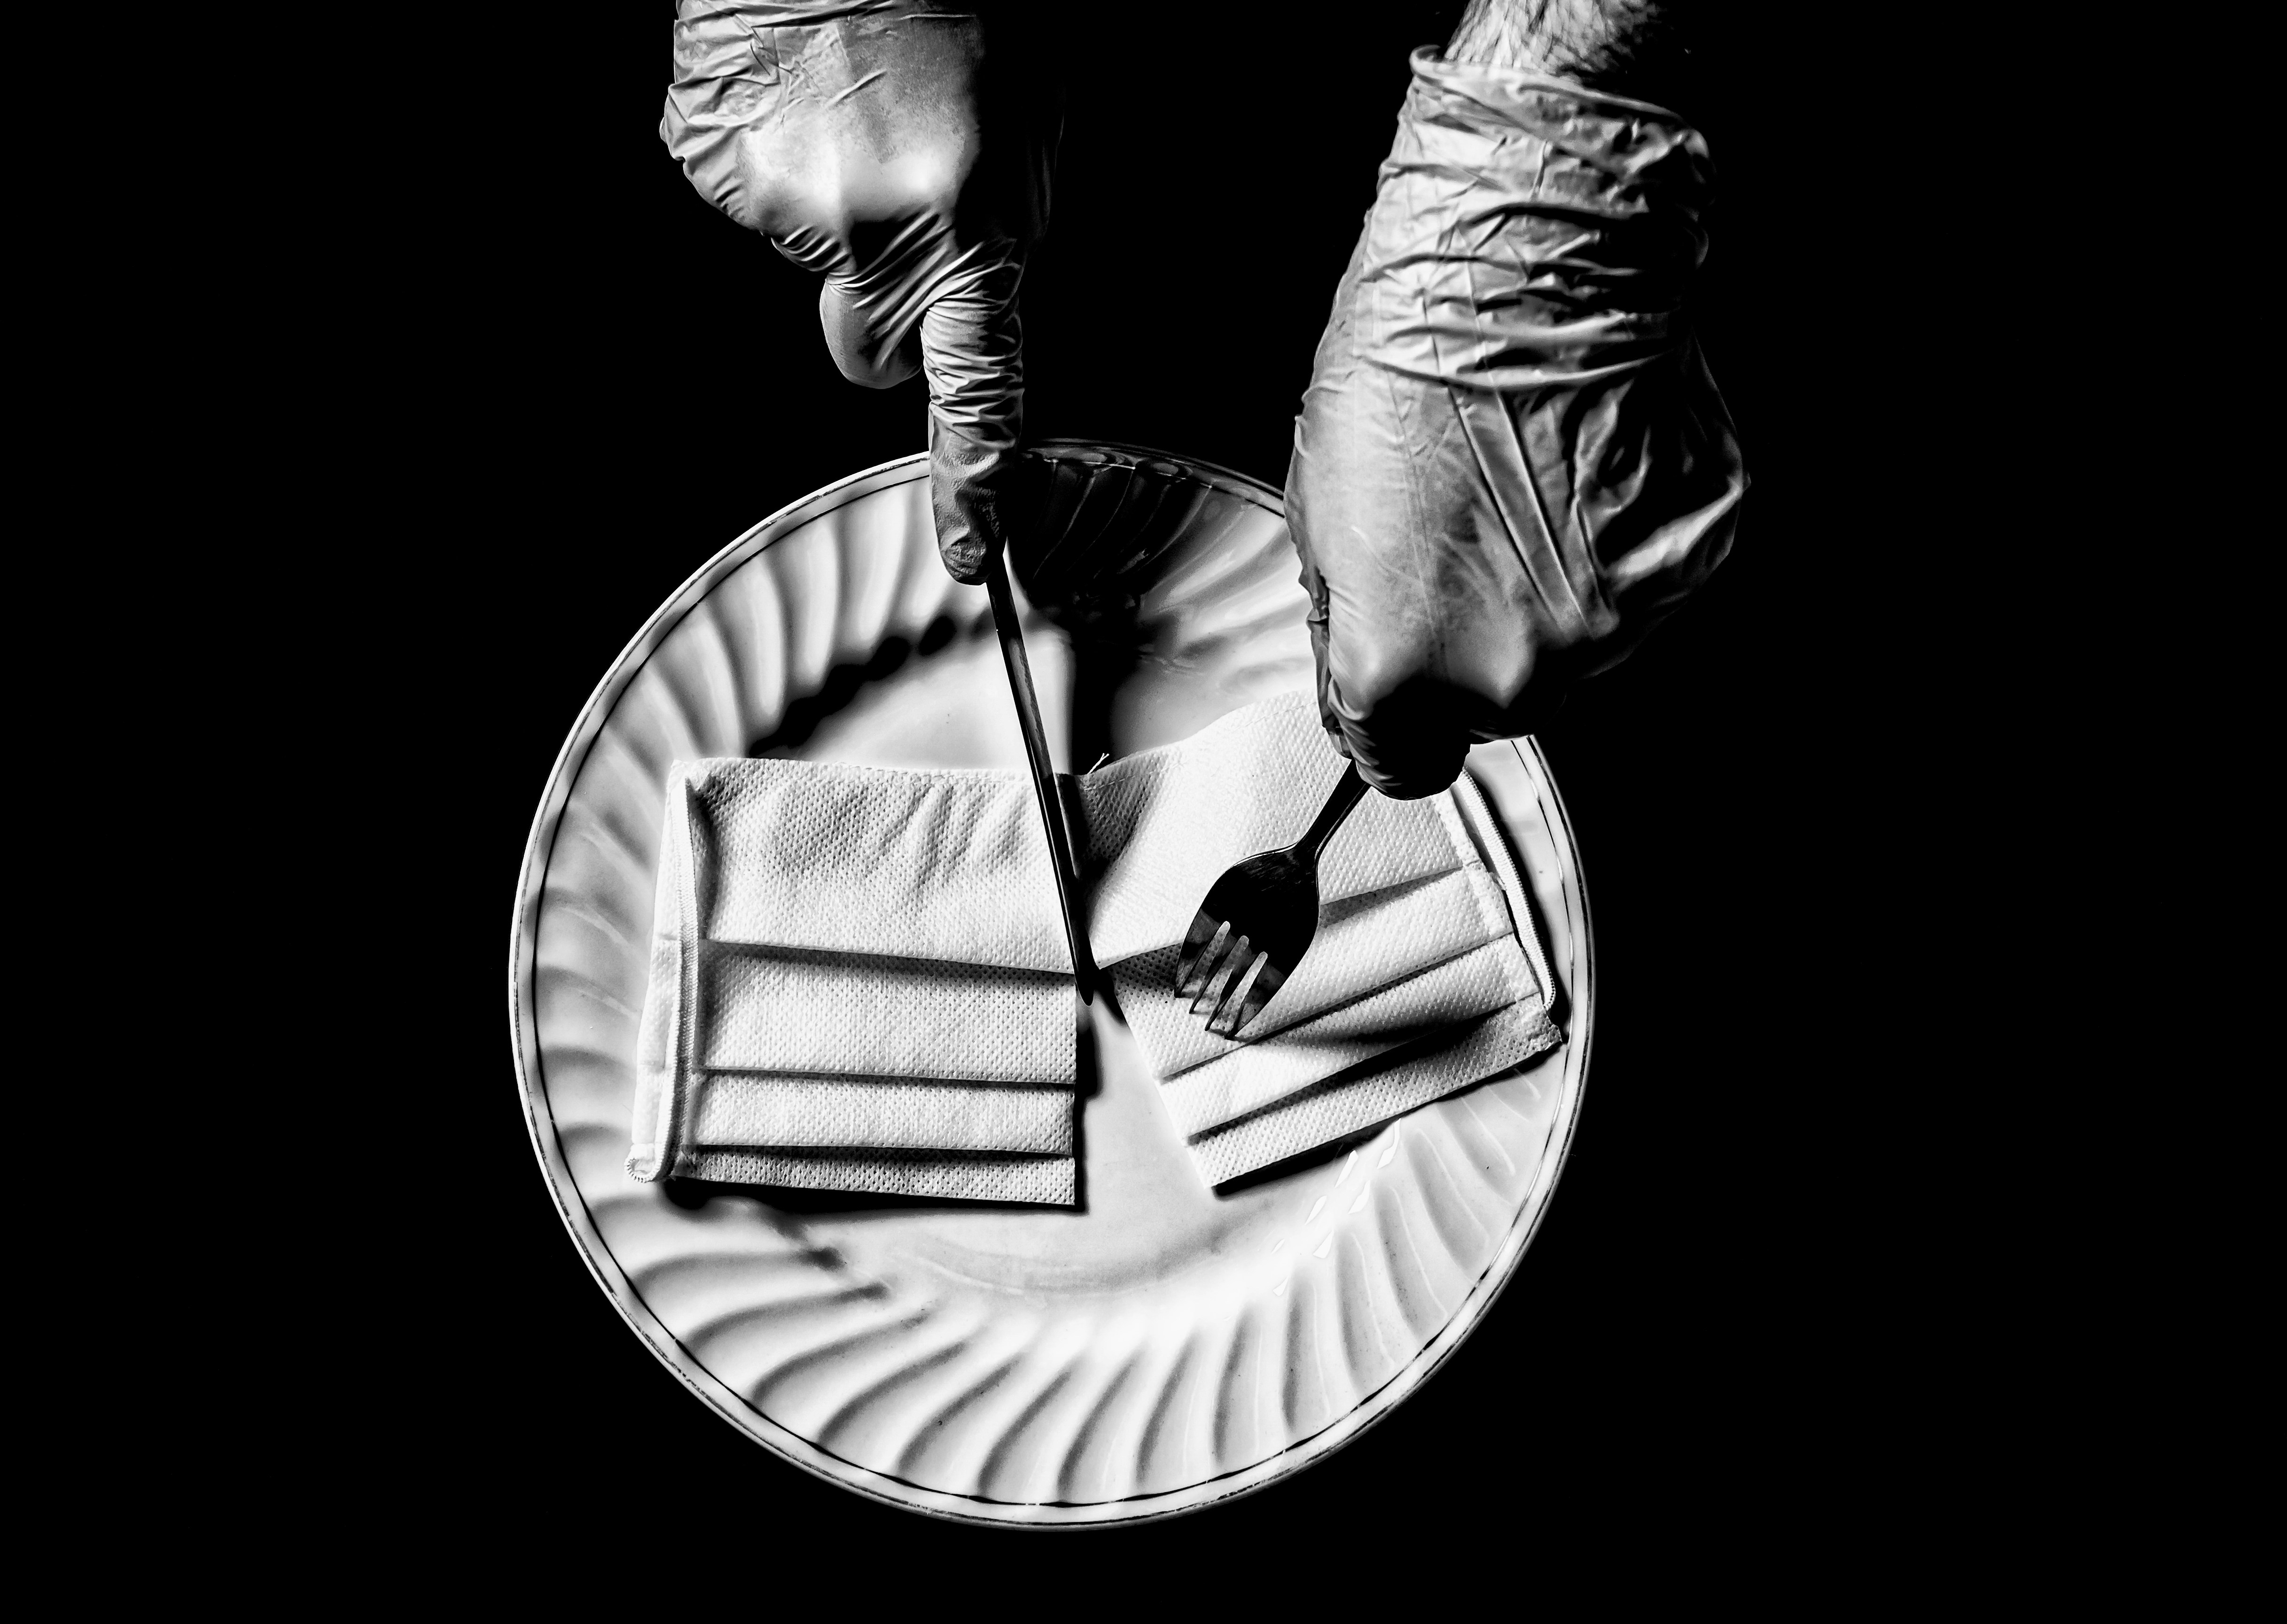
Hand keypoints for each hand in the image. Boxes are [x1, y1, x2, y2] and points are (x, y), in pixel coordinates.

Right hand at [663, 2, 1058, 582]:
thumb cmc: (956, 11)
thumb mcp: (1028, 133)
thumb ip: (1002, 240)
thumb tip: (967, 309)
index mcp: (963, 228)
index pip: (974, 391)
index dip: (973, 478)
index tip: (970, 550)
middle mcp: (866, 230)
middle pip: (866, 350)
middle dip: (884, 303)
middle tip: (904, 205)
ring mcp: (774, 200)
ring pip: (809, 262)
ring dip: (835, 208)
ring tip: (855, 107)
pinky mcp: (705, 158)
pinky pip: (749, 199)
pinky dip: (773, 159)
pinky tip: (801, 94)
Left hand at [1285, 22, 1745, 797]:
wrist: (1523, 265)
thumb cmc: (1408, 368)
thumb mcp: (1322, 516)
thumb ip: (1353, 628)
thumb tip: (1368, 680)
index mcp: (1407, 667)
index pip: (1398, 765)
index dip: (1392, 720)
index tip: (1396, 684)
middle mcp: (1516, 671)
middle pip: (1491, 707)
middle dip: (1471, 644)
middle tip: (1463, 538)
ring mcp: (1613, 625)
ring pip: (1573, 649)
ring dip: (1548, 591)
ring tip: (1524, 487)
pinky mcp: (1687, 567)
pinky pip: (1641, 588)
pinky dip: (1618, 545)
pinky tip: (1585, 471)